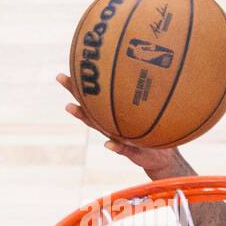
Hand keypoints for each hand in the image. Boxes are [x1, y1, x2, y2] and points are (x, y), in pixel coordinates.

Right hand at [57, 73, 189, 178]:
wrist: (164, 160)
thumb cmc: (158, 134)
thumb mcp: (158, 116)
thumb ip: (153, 102)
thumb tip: (157, 71)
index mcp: (116, 117)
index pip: (99, 98)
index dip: (86, 84)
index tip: (73, 64)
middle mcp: (112, 126)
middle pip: (90, 107)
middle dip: (75, 92)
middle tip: (60, 76)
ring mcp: (119, 139)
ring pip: (99, 127)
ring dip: (84, 117)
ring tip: (70, 106)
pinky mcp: (132, 153)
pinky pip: (123, 149)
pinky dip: (116, 146)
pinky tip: (108, 143)